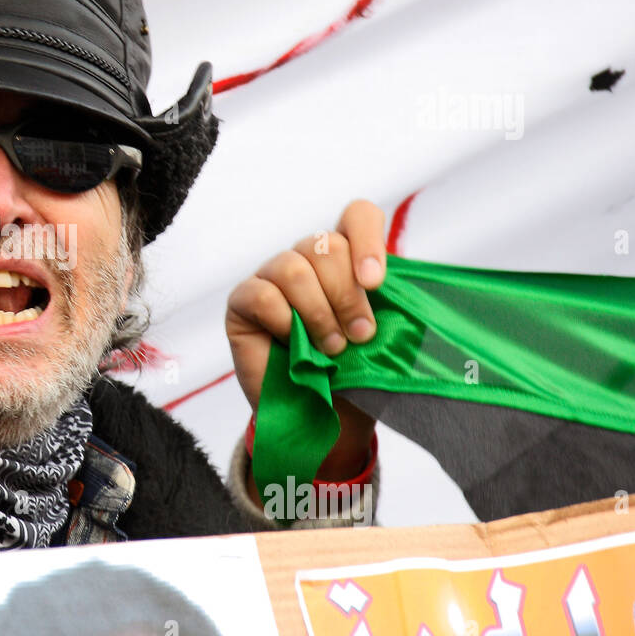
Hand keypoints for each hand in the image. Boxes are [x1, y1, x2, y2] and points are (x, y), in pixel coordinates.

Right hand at [226, 200, 385, 482]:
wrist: (319, 418)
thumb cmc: (352, 377)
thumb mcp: (383, 340)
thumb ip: (389, 307)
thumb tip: (391, 288)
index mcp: (346, 261)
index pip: (357, 217)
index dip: (367, 239)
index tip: (374, 282)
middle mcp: (308, 260)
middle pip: (326, 245)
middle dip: (347, 295)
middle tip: (360, 335)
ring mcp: (272, 277)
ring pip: (294, 267)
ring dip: (318, 312)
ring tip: (331, 348)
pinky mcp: (243, 300)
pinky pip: (263, 294)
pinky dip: (284, 320)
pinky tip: (291, 342)